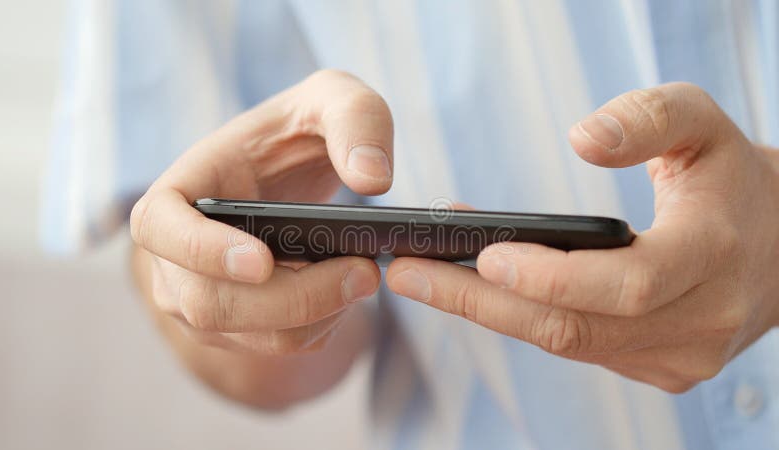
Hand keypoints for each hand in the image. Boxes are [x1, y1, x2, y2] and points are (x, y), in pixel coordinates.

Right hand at [131, 70, 392, 354]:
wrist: (293, 171)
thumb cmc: (301, 132)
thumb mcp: (334, 100)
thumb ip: (357, 119)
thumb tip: (372, 180)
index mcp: (181, 190)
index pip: (159, 228)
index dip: (200, 251)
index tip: (260, 261)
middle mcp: (176, 254)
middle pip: (212, 304)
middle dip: (295, 298)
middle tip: (365, 273)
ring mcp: (201, 297)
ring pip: (251, 335)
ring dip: (317, 315)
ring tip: (364, 276)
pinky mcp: (236, 327)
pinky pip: (277, 344)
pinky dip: (320, 326)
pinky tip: (345, 290)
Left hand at [387, 82, 778, 391]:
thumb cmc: (729, 176)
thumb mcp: (701, 122)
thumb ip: (646, 118)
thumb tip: (582, 139)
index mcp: (714, 255)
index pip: (627, 285)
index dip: (550, 275)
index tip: (484, 252)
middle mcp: (700, 320)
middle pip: (574, 326)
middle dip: (482, 302)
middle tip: (409, 272)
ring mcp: (678, 355)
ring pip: (567, 342)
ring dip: (489, 310)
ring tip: (425, 274)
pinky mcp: (658, 367)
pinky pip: (576, 345)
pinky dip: (522, 316)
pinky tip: (477, 287)